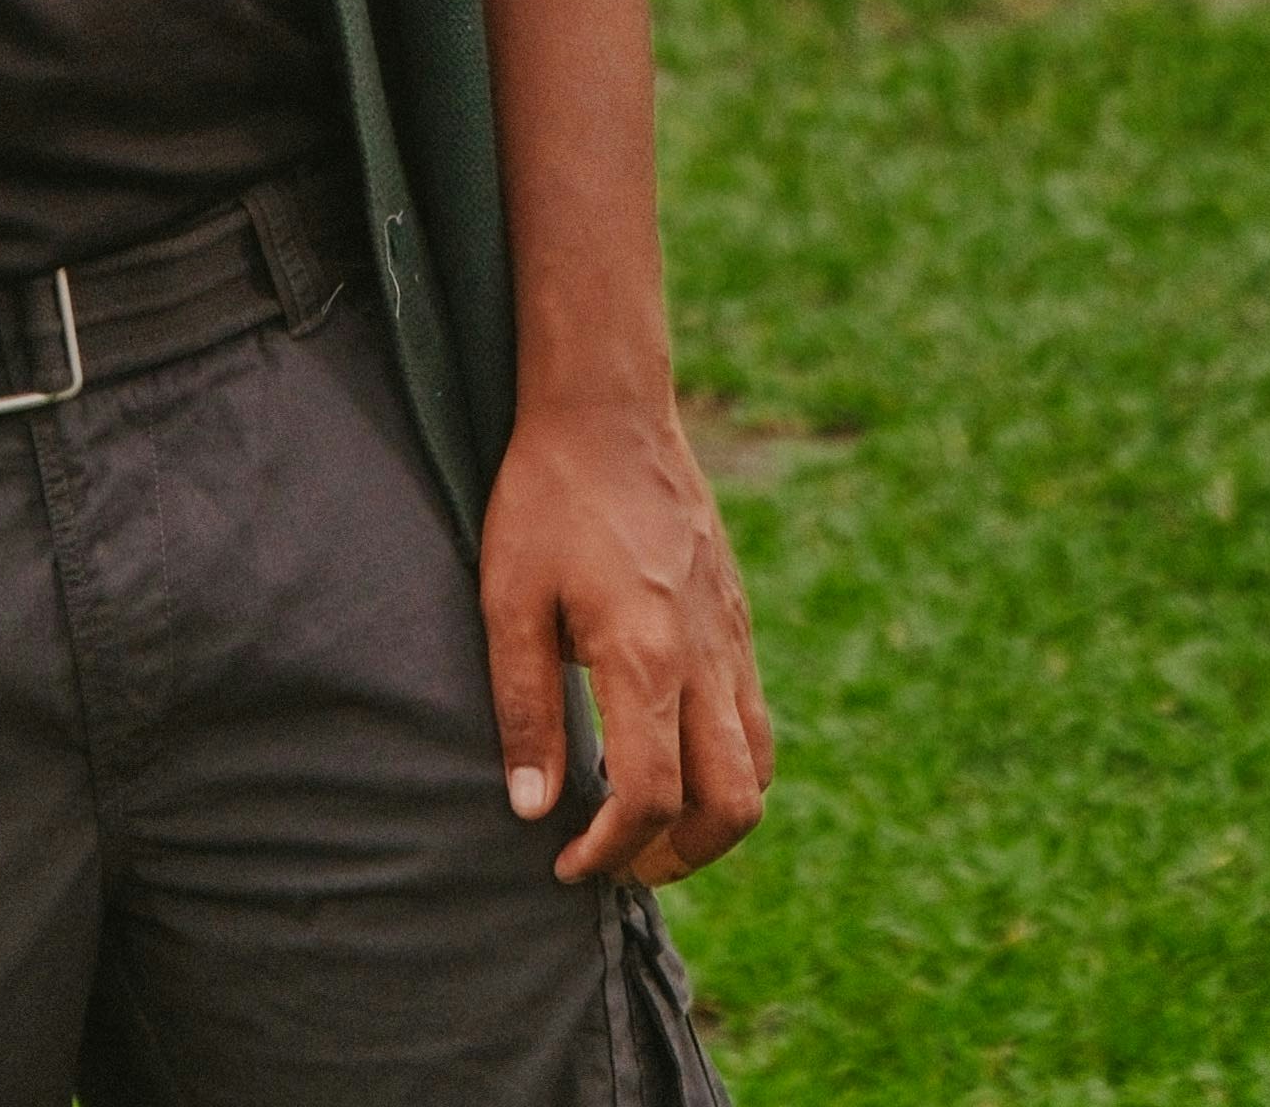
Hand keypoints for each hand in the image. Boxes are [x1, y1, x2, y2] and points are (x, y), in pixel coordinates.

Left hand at [477, 393, 774, 887]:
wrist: (608, 409)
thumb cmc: (547, 499)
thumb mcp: (510, 600)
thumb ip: (525, 709)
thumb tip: (533, 810)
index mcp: (647, 656)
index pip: (653, 797)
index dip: (612, 851)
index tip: (567, 862)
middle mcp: (705, 656)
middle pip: (732, 806)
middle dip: (679, 857)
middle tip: (619, 858)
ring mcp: (731, 635)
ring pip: (759, 767)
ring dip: (713, 816)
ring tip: (649, 820)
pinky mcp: (737, 616)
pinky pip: (754, 715)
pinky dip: (725, 761)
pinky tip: (666, 744)